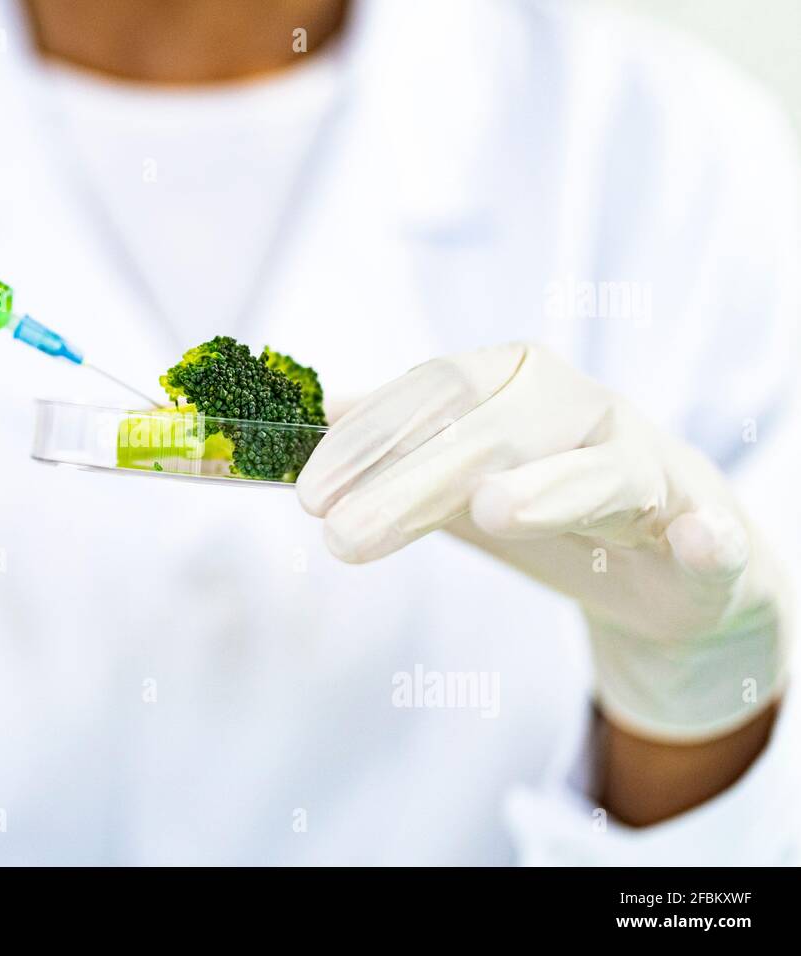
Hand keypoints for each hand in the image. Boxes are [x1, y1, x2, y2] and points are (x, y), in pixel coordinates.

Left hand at [298, 343, 788, 742]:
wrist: (655, 555)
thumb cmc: (537, 494)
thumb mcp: (452, 469)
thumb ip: (391, 443)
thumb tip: (309, 415)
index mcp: (514, 378)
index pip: (434, 393)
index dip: (368, 442)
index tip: (309, 497)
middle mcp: (580, 405)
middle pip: (493, 434)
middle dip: (413, 484)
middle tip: (342, 537)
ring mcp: (646, 464)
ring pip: (599, 473)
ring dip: (549, 489)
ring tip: (493, 510)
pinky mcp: (703, 527)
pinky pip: (712, 530)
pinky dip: (709, 537)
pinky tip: (699, 543)